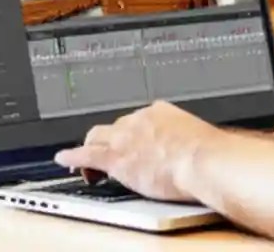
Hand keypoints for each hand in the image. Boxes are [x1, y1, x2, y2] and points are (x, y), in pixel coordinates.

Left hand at [53, 101, 222, 201]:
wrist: (202, 161)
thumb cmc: (208, 154)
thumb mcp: (200, 138)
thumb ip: (191, 139)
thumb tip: (201, 147)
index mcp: (161, 112)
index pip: (138, 119)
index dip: (133, 132)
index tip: (134, 140)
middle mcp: (139, 120)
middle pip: (115, 126)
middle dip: (109, 138)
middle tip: (107, 150)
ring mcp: (124, 138)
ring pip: (98, 138)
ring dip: (90, 147)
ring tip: (81, 158)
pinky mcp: (115, 158)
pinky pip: (86, 155)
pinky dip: (73, 157)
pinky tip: (65, 160)